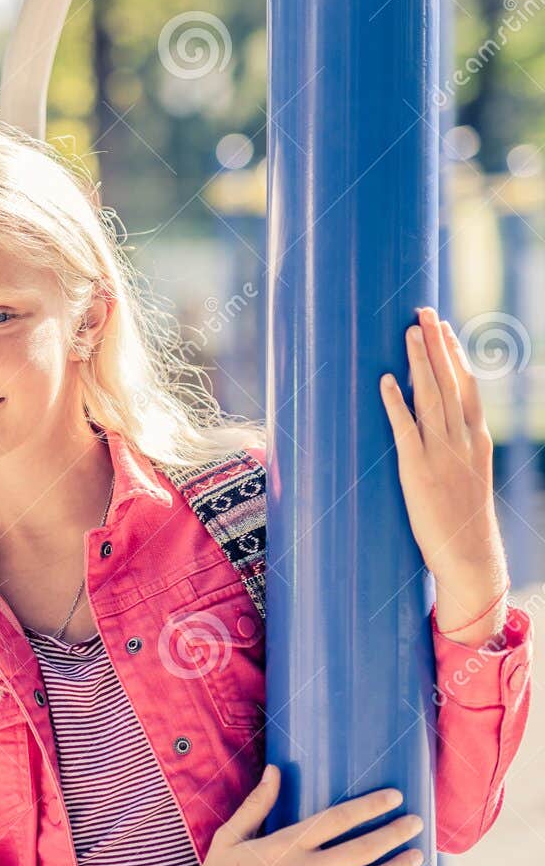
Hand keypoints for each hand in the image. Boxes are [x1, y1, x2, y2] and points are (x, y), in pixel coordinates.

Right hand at [132, 766, 422, 865]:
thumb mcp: (231, 835)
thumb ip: (257, 804)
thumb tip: (275, 771)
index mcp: (286, 845)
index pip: (339, 818)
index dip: (371, 805)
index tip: (394, 796)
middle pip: (363, 849)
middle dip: (395, 833)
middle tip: (417, 823)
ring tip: (417, 855)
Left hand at [380, 307, 508, 642]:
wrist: (469, 554)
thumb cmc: (462, 517)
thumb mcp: (468, 473)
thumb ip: (455, 447)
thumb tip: (435, 426)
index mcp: (477, 438)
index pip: (467, 384)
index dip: (454, 353)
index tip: (444, 326)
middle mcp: (463, 440)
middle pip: (450, 381)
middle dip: (437, 345)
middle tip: (423, 311)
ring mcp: (442, 454)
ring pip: (431, 397)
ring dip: (420, 362)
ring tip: (409, 332)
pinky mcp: (418, 471)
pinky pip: (406, 429)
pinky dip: (397, 403)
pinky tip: (387, 380)